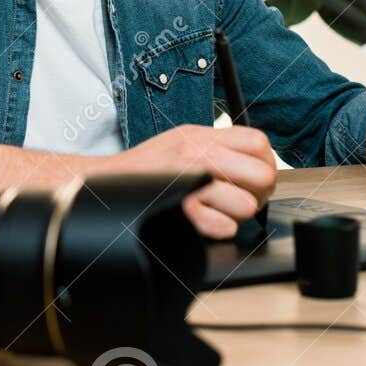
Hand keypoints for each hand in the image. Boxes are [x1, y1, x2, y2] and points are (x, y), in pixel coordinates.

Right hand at [95, 123, 277, 239]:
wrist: (101, 183)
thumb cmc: (143, 170)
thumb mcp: (180, 141)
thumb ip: (215, 146)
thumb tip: (253, 161)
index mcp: (201, 136)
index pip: (259, 143)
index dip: (264, 164)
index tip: (254, 178)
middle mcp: (197, 153)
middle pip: (262, 175)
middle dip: (259, 194)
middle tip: (243, 200)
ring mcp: (188, 179)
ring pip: (246, 203)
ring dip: (238, 215)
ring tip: (221, 213)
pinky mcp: (179, 207)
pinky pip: (223, 226)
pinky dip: (220, 229)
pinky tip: (208, 223)